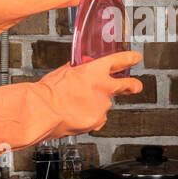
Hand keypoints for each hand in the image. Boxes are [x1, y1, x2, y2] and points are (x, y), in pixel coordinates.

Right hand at [0, 51, 142, 162]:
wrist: (41, 113)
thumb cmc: (48, 92)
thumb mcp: (64, 72)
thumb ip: (79, 69)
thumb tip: (84, 66)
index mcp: (95, 71)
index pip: (119, 60)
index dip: (129, 58)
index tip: (135, 57)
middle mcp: (103, 88)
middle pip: (127, 85)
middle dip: (133, 85)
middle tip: (136, 86)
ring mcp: (102, 106)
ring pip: (105, 104)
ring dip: (96, 104)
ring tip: (77, 105)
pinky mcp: (97, 121)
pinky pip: (97, 118)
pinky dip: (90, 117)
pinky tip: (77, 114)